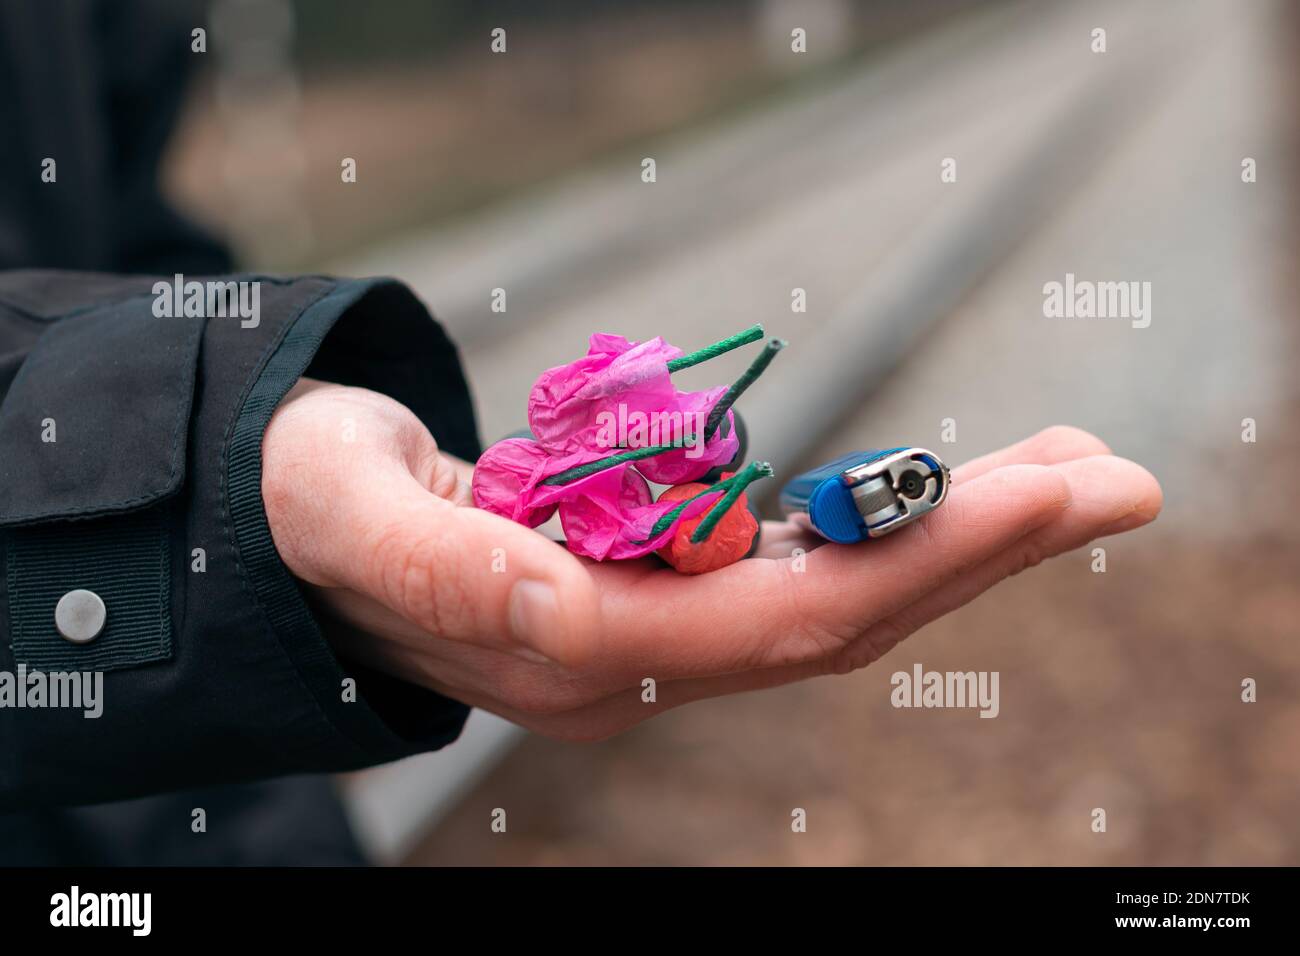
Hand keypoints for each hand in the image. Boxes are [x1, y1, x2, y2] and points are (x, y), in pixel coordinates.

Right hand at [263, 379, 1161, 740]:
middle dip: (980, 551)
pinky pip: (799, 573)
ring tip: (1072, 470)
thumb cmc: (319, 506)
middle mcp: (638, 661)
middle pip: (840, 619)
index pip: (774, 622)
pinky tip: (951, 491)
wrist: (307, 532)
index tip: (1031, 495)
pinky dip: (887, 528)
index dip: (905, 559)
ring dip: (955, 536)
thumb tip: (559, 604)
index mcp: (572, 647)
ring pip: (835, 598)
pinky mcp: (665, 598)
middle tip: (1118, 481)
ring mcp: (659, 636)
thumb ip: (442, 567)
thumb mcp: (343, 509)